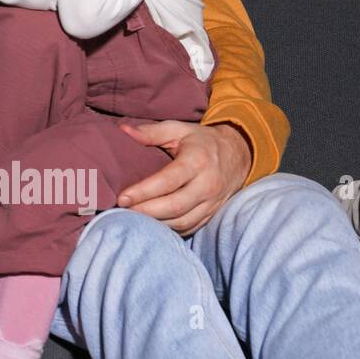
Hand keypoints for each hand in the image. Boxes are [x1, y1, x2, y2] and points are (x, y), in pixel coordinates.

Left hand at [116, 121, 252, 235]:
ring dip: (155, 223)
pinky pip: (189, 227)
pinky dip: (169, 229)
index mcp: (197, 161)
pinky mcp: (212, 214)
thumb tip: (124, 130)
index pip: (168, 181)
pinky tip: (150, 225)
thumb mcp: (178, 129)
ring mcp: (212, 202)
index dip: (143, 192)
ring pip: (182, 221)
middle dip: (146, 211)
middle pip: (174, 206)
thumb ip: (151, 131)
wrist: (238, 154)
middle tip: (121, 210)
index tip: (122, 197)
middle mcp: (207, 184)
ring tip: (131, 219)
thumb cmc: (201, 140)